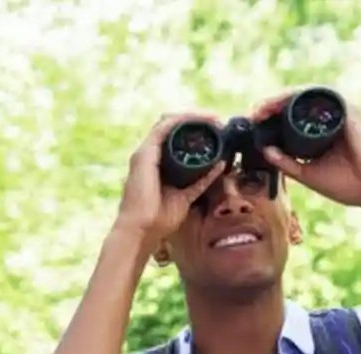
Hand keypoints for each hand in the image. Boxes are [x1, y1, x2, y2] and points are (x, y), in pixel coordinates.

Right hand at [114, 112, 226, 246]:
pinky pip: (165, 127)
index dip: (195, 129)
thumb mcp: (186, 196)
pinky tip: (202, 119)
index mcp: (156, 164)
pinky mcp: (145, 154)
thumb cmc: (159, 219)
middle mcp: (149, 155)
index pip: (174, 137)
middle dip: (196, 120)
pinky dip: (184, 119)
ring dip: (193, 116)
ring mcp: (145, 152)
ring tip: (214, 118)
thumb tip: (219, 166)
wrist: (141, 230)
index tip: (216, 130)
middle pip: (172, 127)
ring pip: (170, 122)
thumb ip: (200, 181)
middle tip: (218, 121)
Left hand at [253, 89, 360, 208]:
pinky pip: (319, 95)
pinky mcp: (346, 109)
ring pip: (304, 98)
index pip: (290, 124)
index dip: (270, 122)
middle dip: (270, 108)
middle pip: (294, 108)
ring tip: (261, 107)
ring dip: (280, 99)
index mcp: (318, 138)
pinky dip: (299, 96)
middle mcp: (327, 123)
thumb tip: (265, 150)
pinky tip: (282, 100)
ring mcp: (336, 115)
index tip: (253, 126)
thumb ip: (287, 163)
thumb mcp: (308, 174)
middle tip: (252, 114)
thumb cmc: (349, 184)